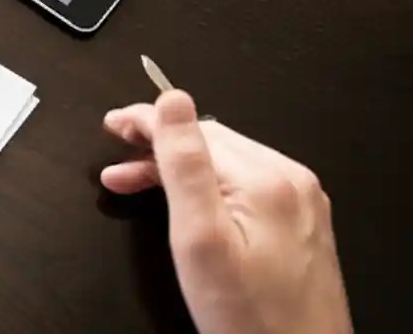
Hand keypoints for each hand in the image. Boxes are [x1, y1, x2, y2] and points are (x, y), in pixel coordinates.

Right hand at [101, 90, 350, 333]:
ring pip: (227, 163)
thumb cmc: (247, 317)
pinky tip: (183, 202)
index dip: (147, 121)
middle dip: (158, 144)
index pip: (195, 129)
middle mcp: (292, 180)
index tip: (111, 124)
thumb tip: (172, 99)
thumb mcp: (200, 240)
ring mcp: (301, 203)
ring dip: (177, 166)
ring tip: (132, 181)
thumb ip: (184, 165)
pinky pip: (245, 187)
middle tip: (114, 155)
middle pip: (211, 143)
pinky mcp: (300, 225)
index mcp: (267, 179)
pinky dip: (207, 186)